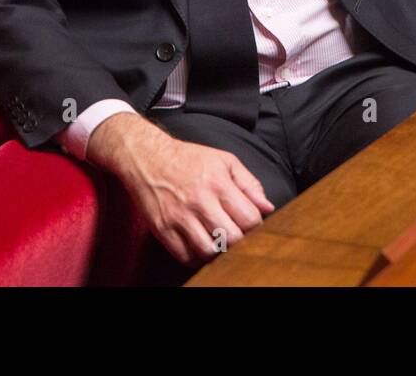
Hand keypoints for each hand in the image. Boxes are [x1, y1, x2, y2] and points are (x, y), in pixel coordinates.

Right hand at [86, 113, 273, 266]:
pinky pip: (185, 256)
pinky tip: (200, 244)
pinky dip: (196, 257)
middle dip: (239, 239)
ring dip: (218, 250)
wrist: (147, 157)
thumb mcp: (225, 161)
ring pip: (209, 251)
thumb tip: (268, 208)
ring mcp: (179, 217)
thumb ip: (249, 184)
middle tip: (235, 233)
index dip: (255, 226)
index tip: (249, 223)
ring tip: (218, 240)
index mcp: (218, 182)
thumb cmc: (190, 158)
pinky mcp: (162, 229)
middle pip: (232, 238)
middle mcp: (199, 201)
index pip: (249, 219)